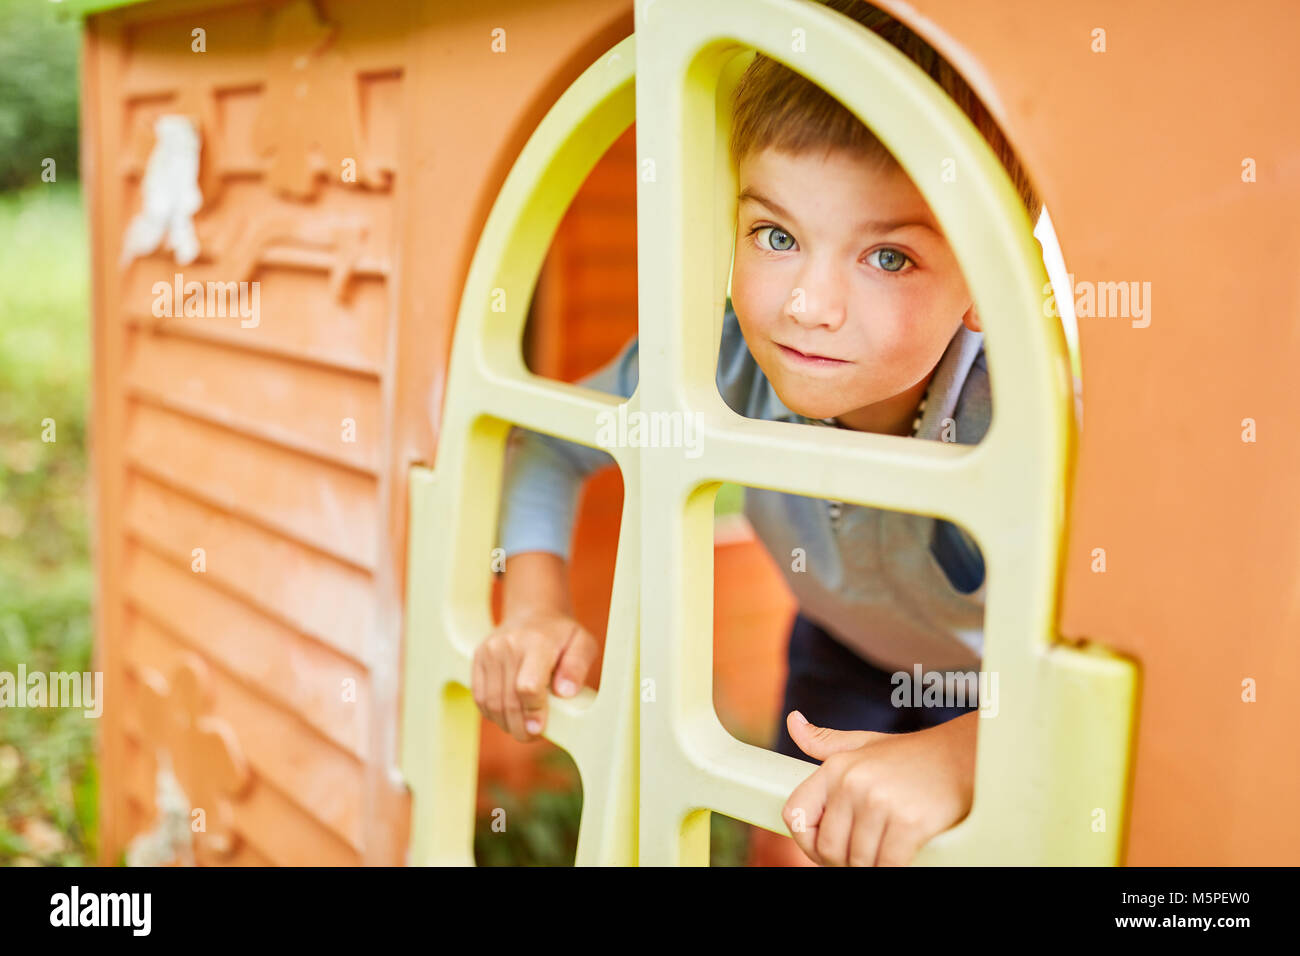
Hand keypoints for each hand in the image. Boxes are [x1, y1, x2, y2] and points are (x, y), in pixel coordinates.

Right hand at [471, 611, 598, 741]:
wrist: (533, 612)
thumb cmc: (562, 635)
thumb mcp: (582, 644)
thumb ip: (578, 667)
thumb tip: (565, 692)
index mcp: (537, 643)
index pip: (527, 686)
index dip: (533, 712)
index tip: (540, 729)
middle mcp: (508, 646)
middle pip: (507, 700)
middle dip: (520, 727)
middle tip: (533, 735)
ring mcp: (489, 651)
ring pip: (491, 703)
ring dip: (506, 724)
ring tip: (523, 728)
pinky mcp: (478, 658)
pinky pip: (480, 697)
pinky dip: (492, 714)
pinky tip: (508, 716)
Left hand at [781, 709, 978, 865]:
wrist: (963, 756)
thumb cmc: (913, 756)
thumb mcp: (864, 743)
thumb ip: (825, 742)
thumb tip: (793, 721)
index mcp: (836, 766)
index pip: (796, 813)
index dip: (806, 839)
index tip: (823, 848)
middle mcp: (853, 783)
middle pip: (828, 847)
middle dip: (842, 862)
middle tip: (861, 858)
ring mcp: (881, 803)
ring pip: (858, 861)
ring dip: (870, 866)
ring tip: (883, 855)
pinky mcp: (910, 823)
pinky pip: (888, 865)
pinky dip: (893, 868)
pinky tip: (901, 858)